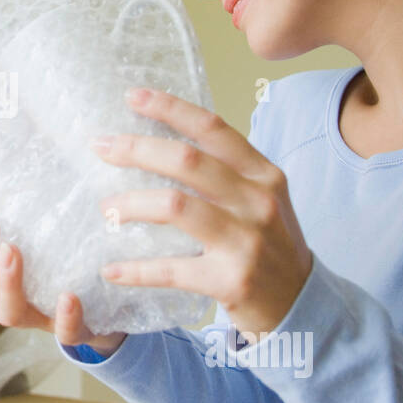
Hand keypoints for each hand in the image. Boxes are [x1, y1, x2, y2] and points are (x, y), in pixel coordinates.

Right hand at [0, 202, 126, 356]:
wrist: (109, 308)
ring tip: (13, 252)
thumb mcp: (45, 231)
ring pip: (10, 312)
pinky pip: (65, 331)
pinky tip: (68, 295)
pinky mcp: (76, 328)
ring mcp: (41, 313)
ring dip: (7, 283)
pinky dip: (64, 316)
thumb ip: (27, 204)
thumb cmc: (68, 262)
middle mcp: (12, 294)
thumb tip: (11, 155)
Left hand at [94, 87, 313, 342]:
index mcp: (263, 175)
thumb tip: (161, 145)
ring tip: (106, 209)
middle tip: (100, 147)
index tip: (132, 96)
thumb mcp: (260, 200)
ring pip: (175, 206)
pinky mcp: (231, 280)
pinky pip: (170, 269)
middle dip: (136, 148)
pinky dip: (135, 269)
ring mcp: (246, 241)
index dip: (171, 108)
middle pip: (187, 160)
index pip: (213, 129)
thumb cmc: (269, 247)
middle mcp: (257, 201)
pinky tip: (110, 270)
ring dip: (130, 204)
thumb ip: (225, 174)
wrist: (302, 306)